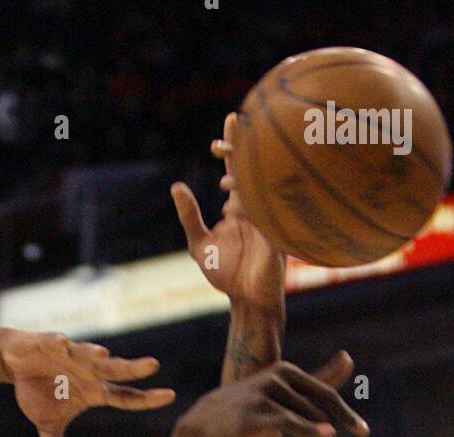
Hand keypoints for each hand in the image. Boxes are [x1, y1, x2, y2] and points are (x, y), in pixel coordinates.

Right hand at [0, 330, 174, 436]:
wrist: (18, 362)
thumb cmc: (40, 391)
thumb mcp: (47, 426)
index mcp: (95, 391)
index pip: (126, 397)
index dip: (146, 398)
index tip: (170, 396)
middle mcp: (90, 371)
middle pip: (116, 369)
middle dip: (133, 368)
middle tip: (153, 366)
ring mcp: (71, 355)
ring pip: (88, 353)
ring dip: (94, 354)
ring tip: (102, 355)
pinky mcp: (49, 343)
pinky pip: (55, 343)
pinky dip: (58, 344)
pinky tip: (61, 344)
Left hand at [171, 111, 284, 308]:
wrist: (246, 300)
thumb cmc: (225, 274)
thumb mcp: (199, 244)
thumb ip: (189, 216)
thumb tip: (176, 186)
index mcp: (238, 206)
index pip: (234, 171)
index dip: (230, 151)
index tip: (217, 139)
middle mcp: (255, 206)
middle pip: (252, 168)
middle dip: (243, 144)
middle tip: (235, 120)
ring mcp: (269, 218)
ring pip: (263, 184)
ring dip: (251, 166)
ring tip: (234, 152)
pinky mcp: (278, 234)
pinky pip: (272, 211)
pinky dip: (261, 200)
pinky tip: (248, 191)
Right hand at [178, 351, 368, 436]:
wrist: (206, 422)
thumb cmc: (250, 408)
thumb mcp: (284, 392)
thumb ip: (318, 378)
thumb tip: (350, 357)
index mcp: (287, 371)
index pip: (324, 393)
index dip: (345, 413)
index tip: (362, 432)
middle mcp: (278, 377)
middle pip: (317, 411)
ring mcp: (266, 394)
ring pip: (307, 421)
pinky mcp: (256, 413)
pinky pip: (290, 422)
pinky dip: (311, 429)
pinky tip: (328, 435)